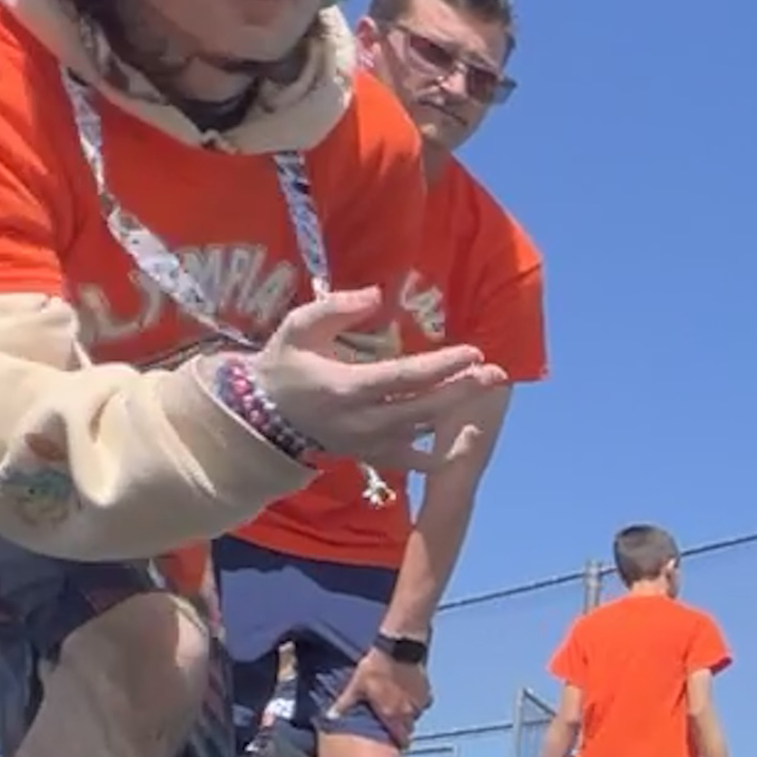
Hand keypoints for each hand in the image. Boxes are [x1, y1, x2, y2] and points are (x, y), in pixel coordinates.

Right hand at [250, 290, 506, 468]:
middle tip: (496, 373)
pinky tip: (466, 440)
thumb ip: (337, 308)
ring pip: (422, 434)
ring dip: (456, 415)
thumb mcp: (298, 327)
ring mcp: (367, 444)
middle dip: (463, 391)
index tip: (473, 352)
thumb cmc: (283, 366)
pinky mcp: (369, 457)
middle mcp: (362, 421)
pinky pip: (411, 461)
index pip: (405, 377)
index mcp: (346, 387)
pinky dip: (439, 453)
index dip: (442, 366)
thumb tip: (378, 295)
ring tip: (485, 393)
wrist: (260, 419)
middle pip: (424, 409)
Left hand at [333, 649, 428, 743]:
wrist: (398, 649)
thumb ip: (345, 704)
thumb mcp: (356, 685)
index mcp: (392, 715)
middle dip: (402, 728)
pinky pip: (422, 701)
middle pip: (409, 729)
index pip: (402, 740)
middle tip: (392, 723)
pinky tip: (407, 692)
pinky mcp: (425, 689)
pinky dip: (415, 700)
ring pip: (415, 715)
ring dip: (408, 714)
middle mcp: (408, 712)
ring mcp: (419, 701)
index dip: (398, 742)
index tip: (394, 742)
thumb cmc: (376, 668)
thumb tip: (330, 717)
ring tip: (398, 706)